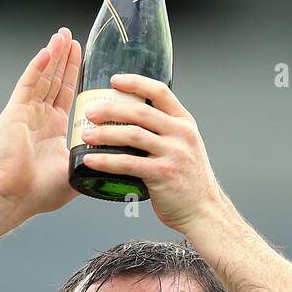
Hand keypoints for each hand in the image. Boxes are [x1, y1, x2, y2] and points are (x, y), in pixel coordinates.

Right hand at [0, 28, 81, 215]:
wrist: (17, 198)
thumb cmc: (41, 192)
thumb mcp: (76, 170)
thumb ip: (94, 158)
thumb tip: (119, 157)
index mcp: (53, 128)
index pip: (67, 93)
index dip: (74, 73)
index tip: (82, 54)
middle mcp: (39, 117)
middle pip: (54, 80)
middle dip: (64, 58)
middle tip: (72, 36)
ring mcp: (26, 113)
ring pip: (42, 77)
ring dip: (53, 55)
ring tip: (62, 35)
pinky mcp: (14, 113)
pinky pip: (27, 85)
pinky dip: (37, 67)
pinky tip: (47, 52)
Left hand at [80, 73, 225, 232]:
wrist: (204, 211)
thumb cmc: (189, 182)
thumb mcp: (185, 147)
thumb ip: (165, 133)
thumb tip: (133, 123)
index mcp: (185, 123)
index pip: (160, 92)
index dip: (135, 83)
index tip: (114, 80)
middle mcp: (181, 134)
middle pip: (140, 112)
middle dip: (111, 109)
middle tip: (90, 112)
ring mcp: (173, 154)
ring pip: (132, 135)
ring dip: (105, 134)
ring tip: (86, 136)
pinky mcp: (163, 174)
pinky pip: (128, 164)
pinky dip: (106, 161)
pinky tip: (90, 161)